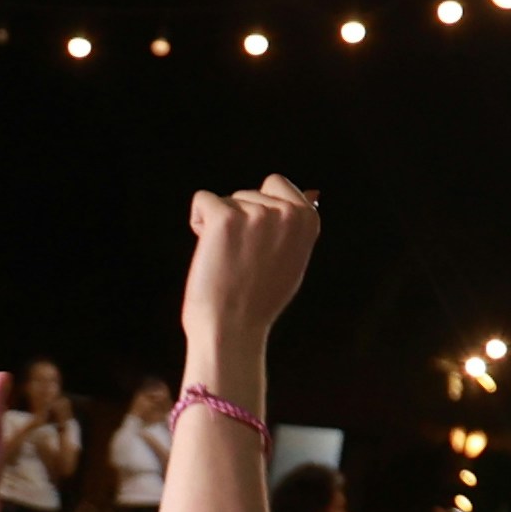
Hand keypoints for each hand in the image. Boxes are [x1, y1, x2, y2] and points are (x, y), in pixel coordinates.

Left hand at [180, 175, 321, 369]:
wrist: (232, 328)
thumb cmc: (259, 299)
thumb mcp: (293, 258)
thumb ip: (297, 224)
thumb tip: (312, 193)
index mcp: (307, 219)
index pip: (276, 183)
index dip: (258, 210)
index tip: (256, 243)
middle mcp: (286, 212)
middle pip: (247, 193)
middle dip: (238, 220)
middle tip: (242, 260)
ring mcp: (256, 213)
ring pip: (225, 200)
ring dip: (219, 226)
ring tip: (228, 260)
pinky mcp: (226, 217)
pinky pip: (202, 200)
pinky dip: (198, 221)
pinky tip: (209, 251)